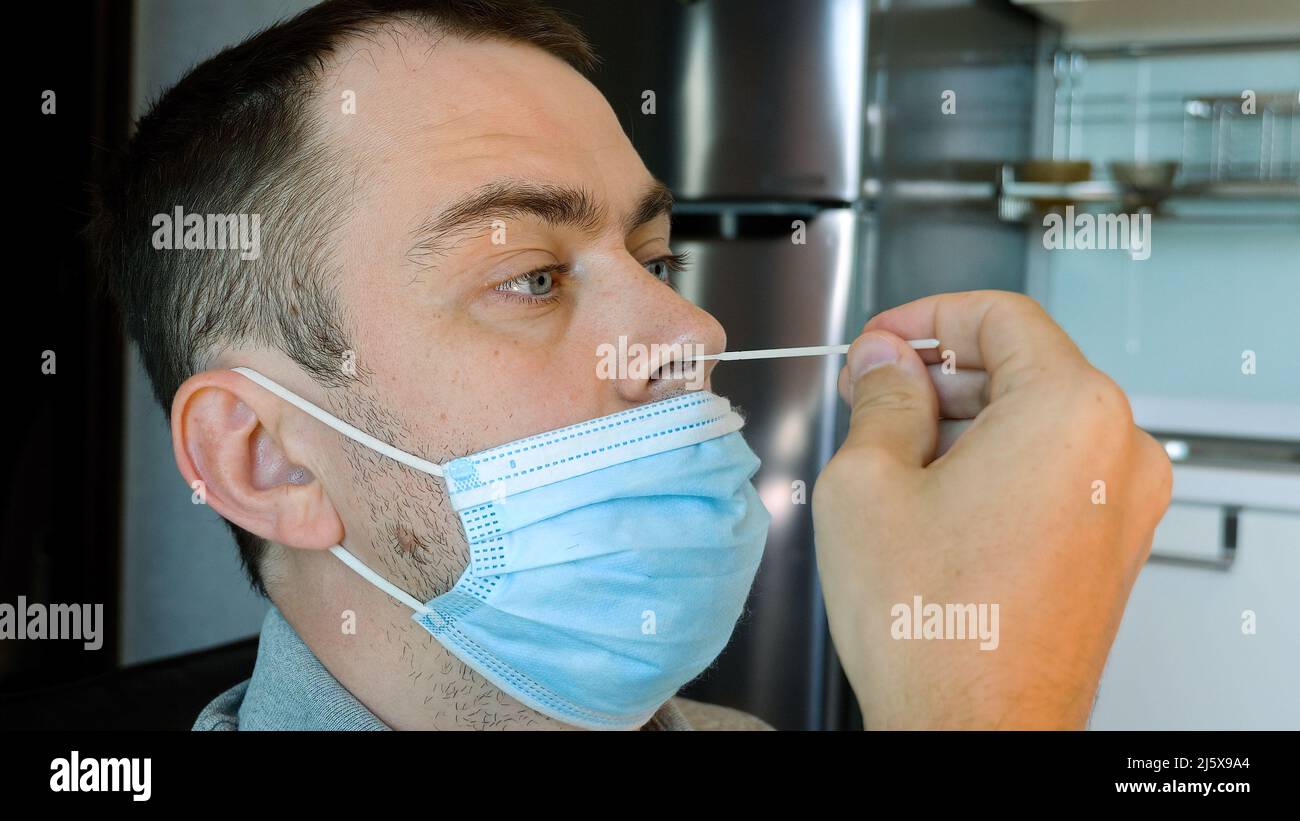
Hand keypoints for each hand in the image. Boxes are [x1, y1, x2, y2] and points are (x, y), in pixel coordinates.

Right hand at [812, 291, 1171, 728]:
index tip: (882, 341)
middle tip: (873, 391)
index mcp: (1069, 411)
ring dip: (967, 416)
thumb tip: (886, 361)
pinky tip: (937, 493)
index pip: (1000, 315)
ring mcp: (1123, 502)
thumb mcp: (868, 484)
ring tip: (895, 449)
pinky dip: (1000, 460)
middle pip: (1025, 363)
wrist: (976, 731)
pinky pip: (1058, 468)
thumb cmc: (934, 630)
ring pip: (1040, 417)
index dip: (925, 317)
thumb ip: (881, 398)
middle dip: (941, 369)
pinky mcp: (1112, 543)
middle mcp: (1117, 449)